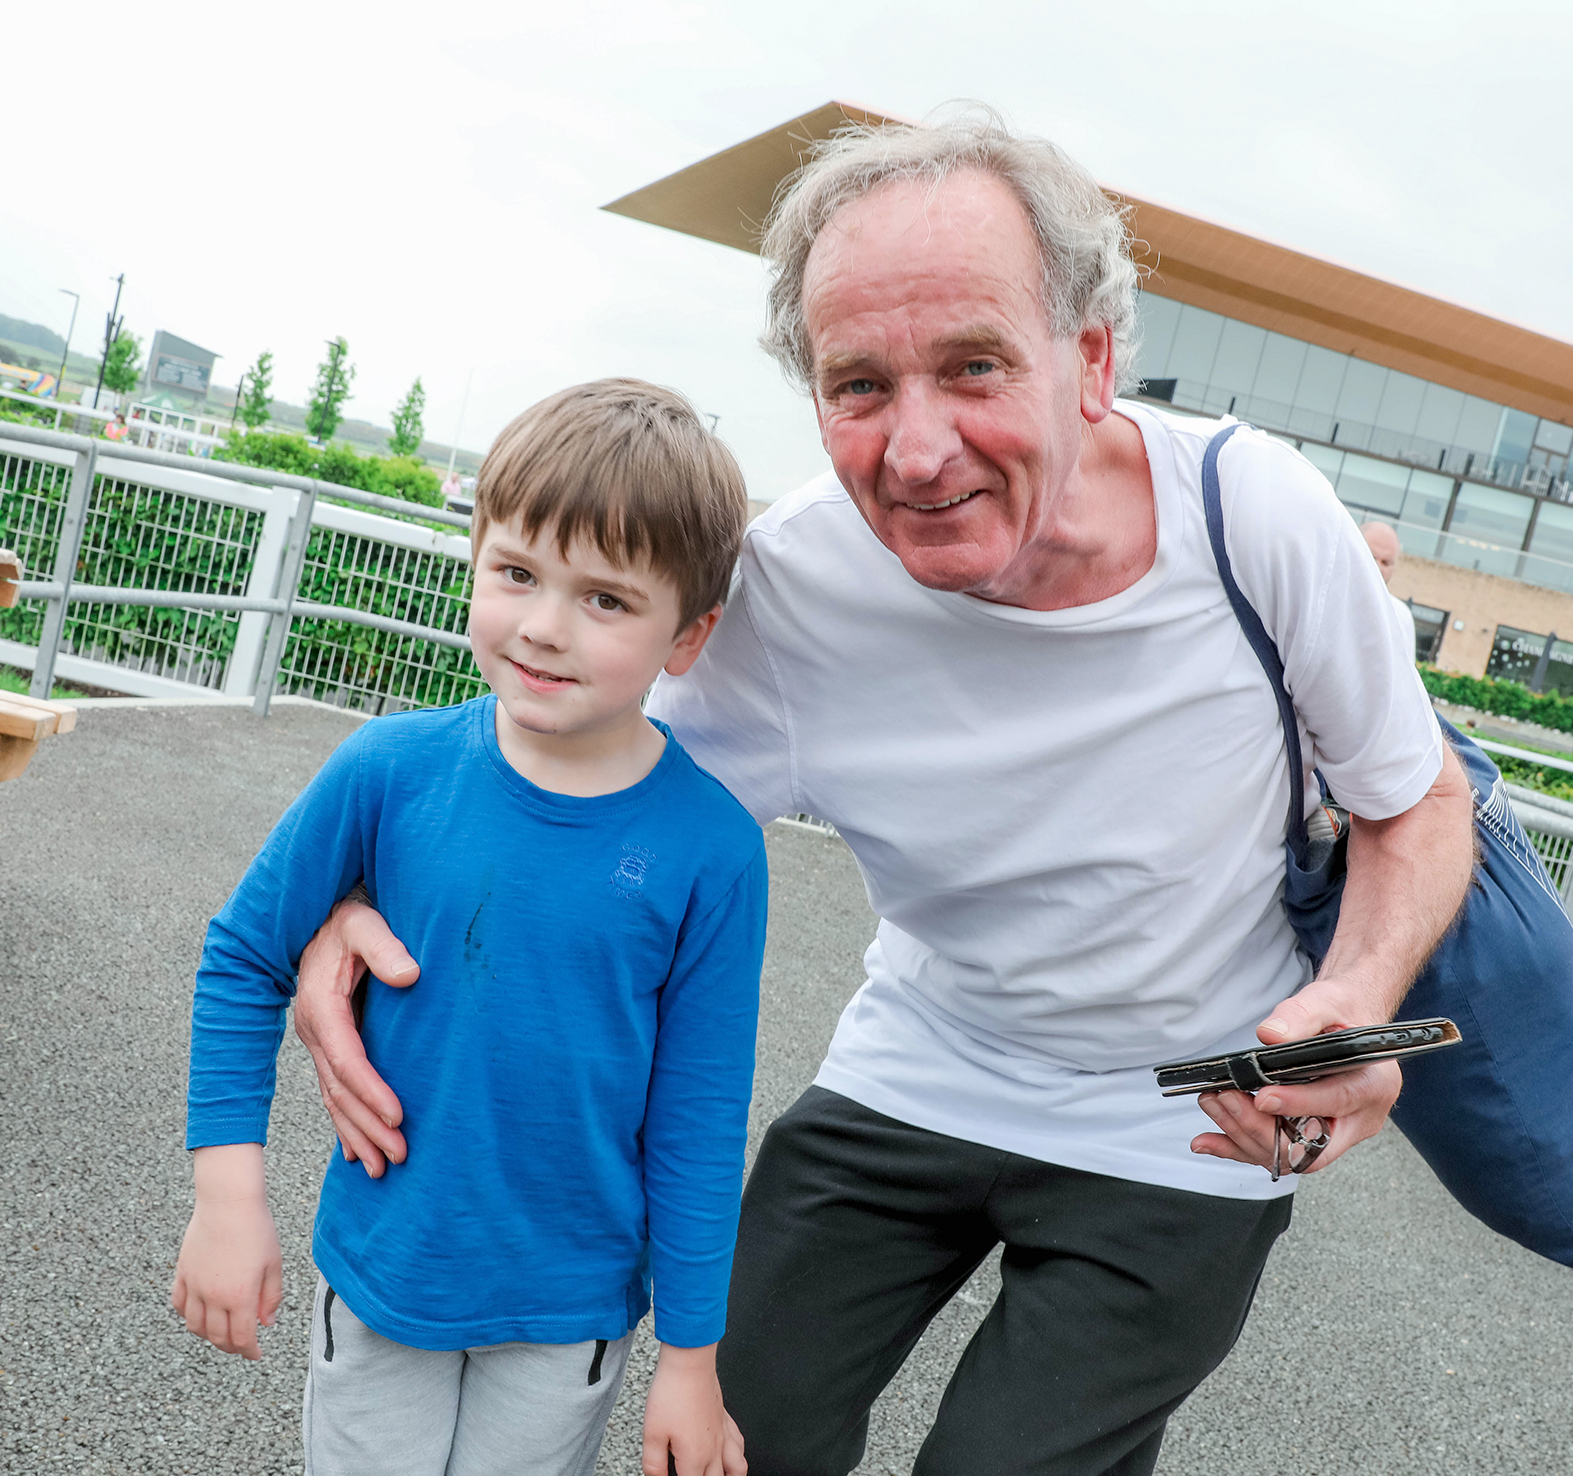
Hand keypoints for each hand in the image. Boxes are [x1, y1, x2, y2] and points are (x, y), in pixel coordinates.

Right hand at [170, 1145, 281, 1360]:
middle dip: (231, 1347)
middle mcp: (214, 1296)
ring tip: (222, 1333)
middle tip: (242, 1346)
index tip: (256, 1355)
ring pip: (195, 1326)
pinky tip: (199, 1314)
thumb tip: (266, 1323)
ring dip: (208, 1335)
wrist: (228, 1203)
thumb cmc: (256, 1229)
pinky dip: (188, 1316)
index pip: (242, 1337)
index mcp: (240, 1296)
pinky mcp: (182, 1273)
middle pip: (217, 1337)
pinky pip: (179, 1304)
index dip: (249, 1351)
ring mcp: (194, 1286)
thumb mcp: (274, 1263)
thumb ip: (271, 1296)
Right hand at [293, 894, 417, 1176]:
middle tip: (398, 1157)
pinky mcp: (327, 1045)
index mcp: (322, 1007)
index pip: (349, 1059)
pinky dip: (344, 1124)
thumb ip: (385, 946)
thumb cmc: (348, 919)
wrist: (319, 919)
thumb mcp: (364, 924)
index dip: (372, 1090)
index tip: (399, 1116)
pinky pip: (333, 1092)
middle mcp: (315, 1031)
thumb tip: (411, 974)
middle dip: (369, 1126)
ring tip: (382, 1168)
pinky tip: (356, 1152)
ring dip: (357, 1134)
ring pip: (335, 1099)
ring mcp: (317, 1041)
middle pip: (340, 1090)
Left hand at [643, 1343, 745, 1475]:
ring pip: (738, 1468)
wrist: (689, 1363)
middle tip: (692, 1475)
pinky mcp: (726, 1419)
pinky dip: (737, 1458)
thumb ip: (653, 1464)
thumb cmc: (672, 1393)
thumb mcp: (652, 1434)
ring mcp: (723, 1434)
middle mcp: (714, 1449)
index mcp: (695, 1457)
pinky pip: (740, 1445)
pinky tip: (730, 1456)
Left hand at [1190, 972, 1401, 1174]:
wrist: (1348, 1021)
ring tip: (1214, 1103)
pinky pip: (1275, 1152)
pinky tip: (1209, 1140)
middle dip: (1263, 1128)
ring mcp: (1336, 1132)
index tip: (1263, 1097)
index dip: (1298, 1104)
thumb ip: (1300, 1017)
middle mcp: (1359, 1117)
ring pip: (1289, 1154)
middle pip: (1312, 1144)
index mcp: (1372, 1084)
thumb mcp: (1327, 1002)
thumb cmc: (1344, 1014)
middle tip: (1227, 1099)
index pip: (1337, 1102)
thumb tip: (1270, 1036)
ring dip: (1244, 1134)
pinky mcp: (1312, 1136)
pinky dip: (1238, 1148)